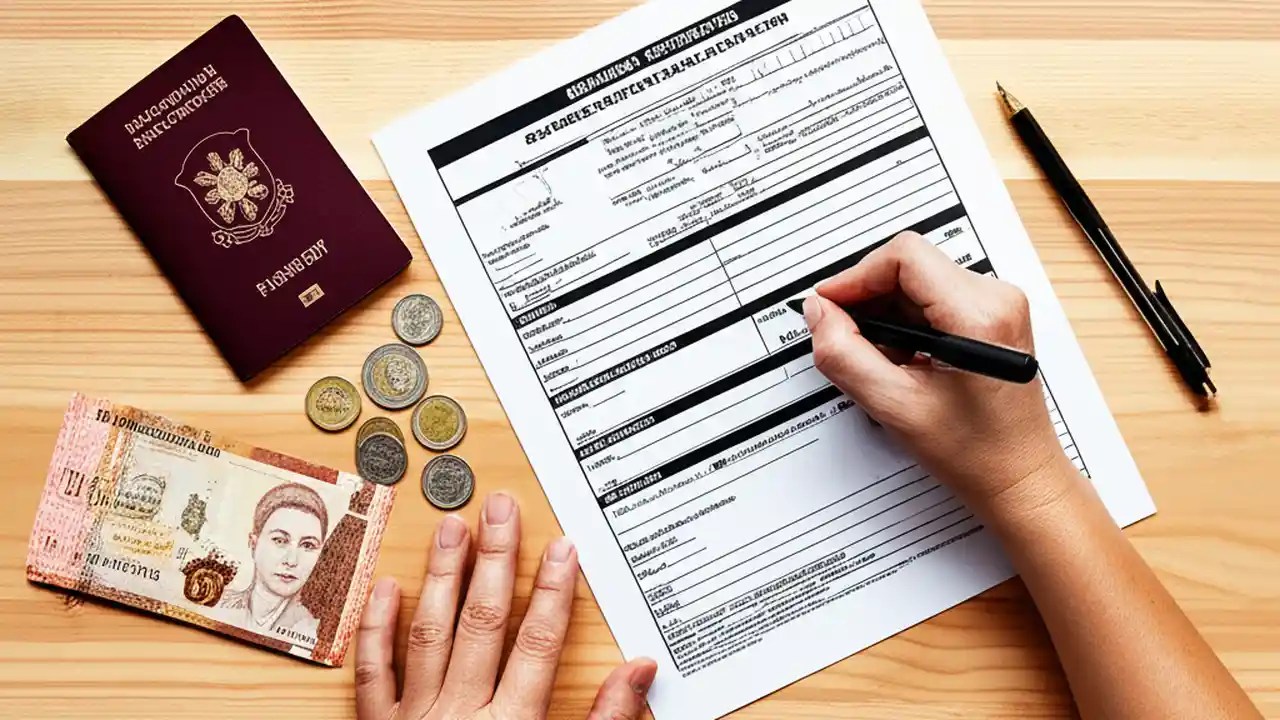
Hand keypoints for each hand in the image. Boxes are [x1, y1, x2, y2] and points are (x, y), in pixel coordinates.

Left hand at [355, 492, 656, 719]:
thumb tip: (637, 672)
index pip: (538, 644)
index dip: (554, 592)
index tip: (564, 546)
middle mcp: (461, 716)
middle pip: (484, 623)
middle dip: (496, 560)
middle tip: (501, 506)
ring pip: (428, 635)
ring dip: (441, 577)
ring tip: (451, 527)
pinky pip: (372, 678)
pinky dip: (375, 631)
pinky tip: (383, 587)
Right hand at [803, 232, 1073, 518]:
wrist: (1019, 478)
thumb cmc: (978, 453)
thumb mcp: (895, 407)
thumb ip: (845, 355)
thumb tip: (820, 314)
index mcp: (980, 315)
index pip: (903, 257)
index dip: (855, 277)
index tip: (829, 304)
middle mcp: (998, 299)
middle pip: (909, 265)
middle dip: (868, 298)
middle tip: (844, 337)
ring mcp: (999, 306)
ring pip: (918, 281)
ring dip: (886, 313)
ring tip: (879, 360)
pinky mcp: (992, 317)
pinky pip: (933, 298)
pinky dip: (905, 323)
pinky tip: (901, 361)